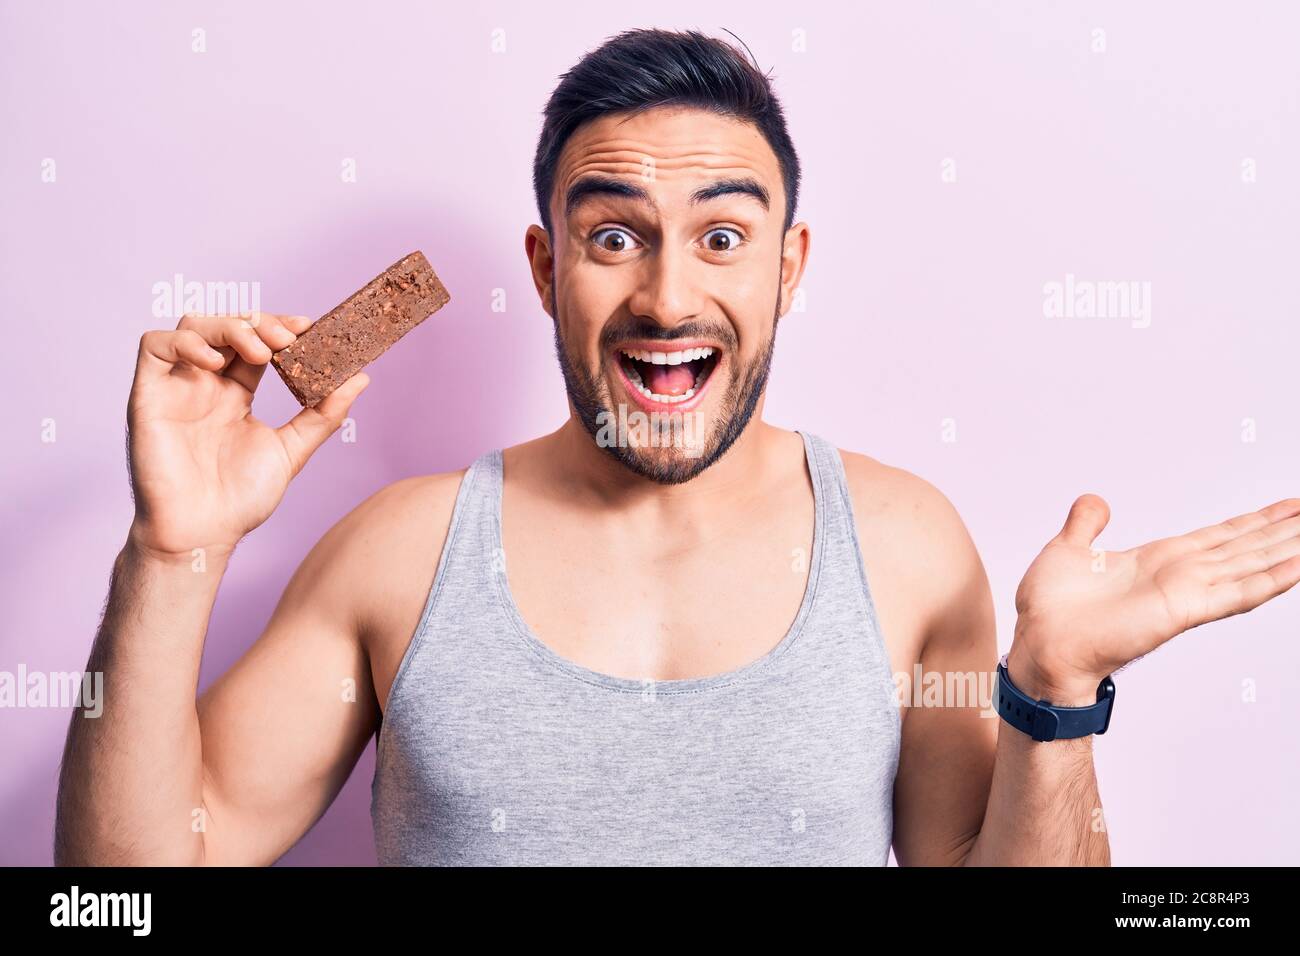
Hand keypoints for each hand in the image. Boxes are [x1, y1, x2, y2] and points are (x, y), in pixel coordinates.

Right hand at [125, 311, 368, 559]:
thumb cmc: (240, 500)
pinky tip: (215, 362)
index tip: (309, 328)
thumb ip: (322, 414)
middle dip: (260, 324)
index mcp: (235, 393)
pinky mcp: (148, 395)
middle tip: (288, 340)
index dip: (279, 327)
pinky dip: (184, 341)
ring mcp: (176, 386)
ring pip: (193, 325)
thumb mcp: (291, 451)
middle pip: (227, 325)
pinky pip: (153, 345)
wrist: (203, 534)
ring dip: (229, 326)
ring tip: (260, 352)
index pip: (256, 342)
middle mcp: (205, 384)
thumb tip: (361, 378)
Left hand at [1008, 494, 1299, 703]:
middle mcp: (1179, 576)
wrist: (1040, 644)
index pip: (1219, 536)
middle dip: (1283, 531)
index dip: (1253, 522)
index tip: (1286, 507)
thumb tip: (1095, 502)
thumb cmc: (1049, 610)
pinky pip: (1238, 592)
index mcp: (1157, 560)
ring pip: (1252, 565)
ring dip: (1288, 549)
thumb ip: (1086, 524)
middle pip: (1246, 547)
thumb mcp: (1068, 549)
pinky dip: (1272, 579)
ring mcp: (1186, 593)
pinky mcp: (1184, 610)